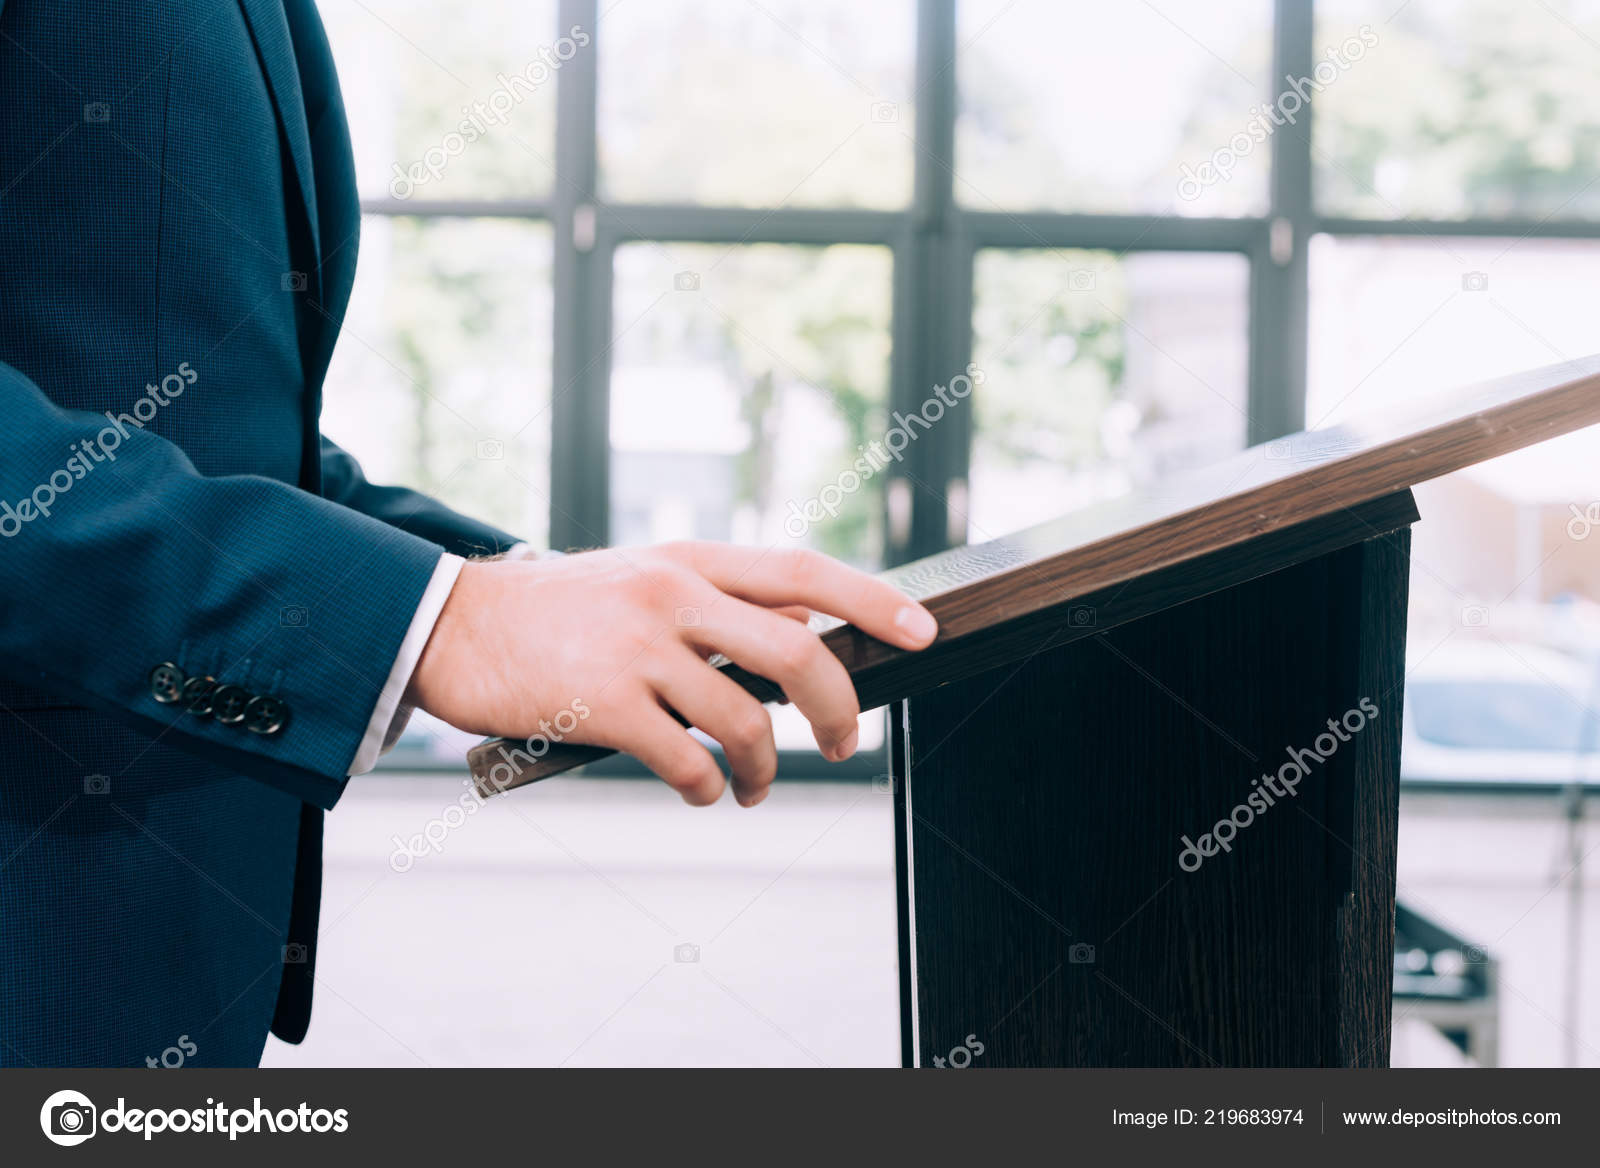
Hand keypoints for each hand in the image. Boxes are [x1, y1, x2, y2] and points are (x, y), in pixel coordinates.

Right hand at [406, 543, 937, 806]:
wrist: (453, 625)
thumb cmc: (558, 611)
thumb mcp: (644, 580)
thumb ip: (721, 601)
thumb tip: (810, 625)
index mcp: (690, 560)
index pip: (804, 571)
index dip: (872, 601)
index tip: (923, 630)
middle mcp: (672, 593)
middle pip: (797, 652)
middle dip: (839, 712)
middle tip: (845, 746)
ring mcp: (638, 646)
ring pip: (745, 722)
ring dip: (763, 770)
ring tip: (752, 788)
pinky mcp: (604, 703)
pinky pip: (686, 761)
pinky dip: (705, 788)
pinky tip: (698, 790)